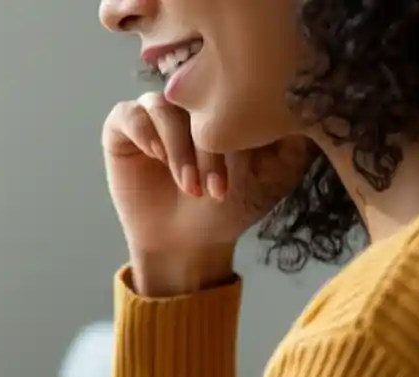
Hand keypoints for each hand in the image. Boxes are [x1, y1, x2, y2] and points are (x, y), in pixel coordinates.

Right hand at [103, 92, 310, 295]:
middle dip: (208, 145)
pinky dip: (145, 132)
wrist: (187, 243)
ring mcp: (154, 113)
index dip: (237, 129)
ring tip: (189, 187)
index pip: (230, 91)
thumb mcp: (276, 173)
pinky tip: (158, 158)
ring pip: (165, 106)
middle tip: (216, 189)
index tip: (242, 177)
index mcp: (223, 103)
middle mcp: (188, 102)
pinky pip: (130, 113)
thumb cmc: (230, 208)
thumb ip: (290, 137)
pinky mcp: (121, 128)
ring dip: (179, 148)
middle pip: (196, 99)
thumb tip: (296, 99)